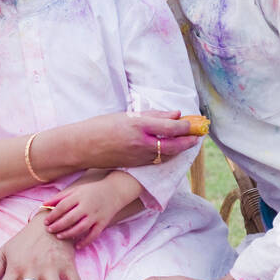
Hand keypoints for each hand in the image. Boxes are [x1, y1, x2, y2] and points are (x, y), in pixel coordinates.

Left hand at [42, 177, 130, 244]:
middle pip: (70, 218)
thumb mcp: (76, 190)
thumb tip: (43, 205)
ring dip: (69, 234)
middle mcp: (87, 206)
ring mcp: (96, 215)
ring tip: (59, 236)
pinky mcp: (103, 223)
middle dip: (58, 225)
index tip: (45, 221)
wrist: (114, 191)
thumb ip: (60, 197)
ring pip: (81, 228)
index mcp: (79, 196)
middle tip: (49, 230)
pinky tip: (77, 246)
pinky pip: (94, 235)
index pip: (63, 206)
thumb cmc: (91, 191)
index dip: (53, 215)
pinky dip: (85, 241)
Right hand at [74, 111, 199, 168]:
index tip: (191, 122)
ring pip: (167, 154)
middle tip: (197, 136)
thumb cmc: (101, 126)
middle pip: (173, 144)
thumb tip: (175, 114)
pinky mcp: (136, 165)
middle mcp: (140, 142)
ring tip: (186, 142)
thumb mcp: (126, 115)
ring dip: (179, 148)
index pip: (170, 126)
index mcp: (137, 125)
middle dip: (188, 141)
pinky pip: (156, 160)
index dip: (185, 125)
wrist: (82, 147)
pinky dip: (166, 154)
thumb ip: (152, 115)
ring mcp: (138, 156)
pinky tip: (169, 149)